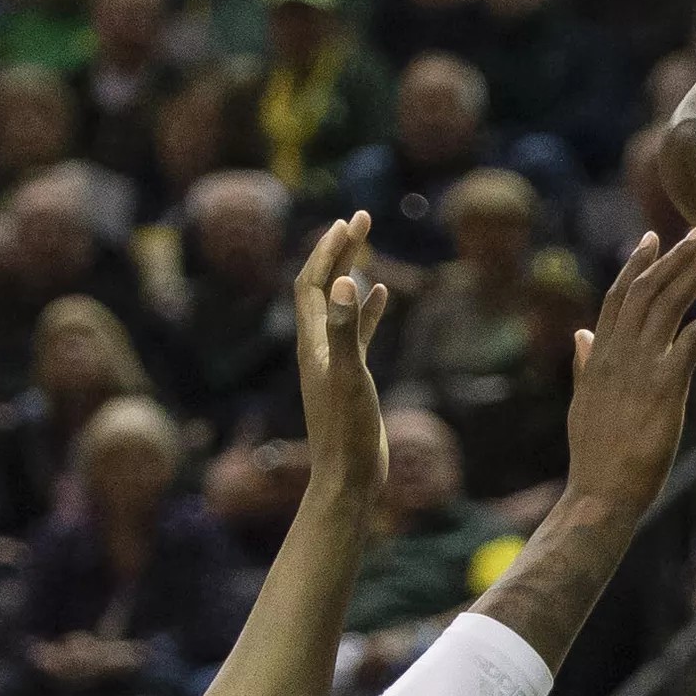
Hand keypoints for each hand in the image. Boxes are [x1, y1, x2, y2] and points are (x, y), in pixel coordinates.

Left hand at [295, 214, 389, 505]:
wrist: (349, 477)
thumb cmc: (348, 431)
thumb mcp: (350, 376)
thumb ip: (345, 329)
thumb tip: (340, 283)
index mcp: (313, 342)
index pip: (311, 283)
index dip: (327, 251)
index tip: (350, 222)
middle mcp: (318, 346)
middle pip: (321, 286)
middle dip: (339, 251)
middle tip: (361, 218)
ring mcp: (335, 360)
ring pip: (339, 304)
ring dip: (350, 272)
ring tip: (365, 243)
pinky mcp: (353, 376)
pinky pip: (358, 331)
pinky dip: (369, 307)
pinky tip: (383, 293)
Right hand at [564, 228, 695, 515]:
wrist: (600, 494)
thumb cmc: (596, 457)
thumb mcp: (584, 403)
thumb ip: (584, 364)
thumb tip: (580, 335)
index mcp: (598, 356)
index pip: (618, 297)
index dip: (637, 265)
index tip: (653, 238)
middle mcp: (617, 353)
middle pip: (647, 289)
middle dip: (675, 257)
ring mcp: (640, 366)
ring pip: (669, 303)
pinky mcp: (665, 384)